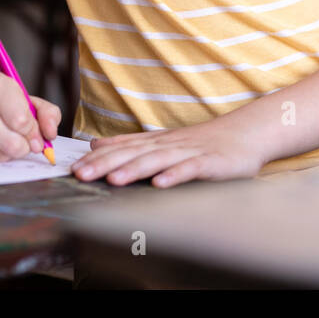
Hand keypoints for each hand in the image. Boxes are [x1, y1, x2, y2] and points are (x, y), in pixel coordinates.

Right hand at [0, 70, 60, 161]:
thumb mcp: (25, 99)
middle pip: (12, 144)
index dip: (32, 132)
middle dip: (23, 147)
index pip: (22, 122)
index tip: (31, 131)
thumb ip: (48, 114)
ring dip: (6, 153)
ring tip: (1, 138)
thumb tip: (50, 135)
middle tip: (20, 140)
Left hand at [71, 118, 266, 187]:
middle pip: (134, 154)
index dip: (98, 159)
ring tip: (113, 180)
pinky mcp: (211, 163)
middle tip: (82, 175)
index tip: (73, 169)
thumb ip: (130, 143)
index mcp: (157, 142)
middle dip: (106, 165)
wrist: (245, 133)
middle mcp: (169, 145)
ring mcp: (190, 153)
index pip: (123, 149)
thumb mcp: (163, 141)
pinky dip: (175, 175)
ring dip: (134, 169)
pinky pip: (191, 169)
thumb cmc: (203, 142)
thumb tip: (95, 144)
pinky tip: (160, 184)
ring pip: (158, 160)